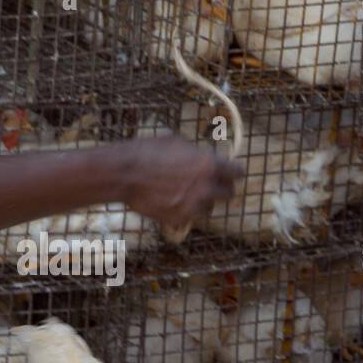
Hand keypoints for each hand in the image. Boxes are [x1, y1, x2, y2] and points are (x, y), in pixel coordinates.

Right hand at [120, 135, 243, 229]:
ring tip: (189, 195)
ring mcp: (193, 205)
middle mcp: (205, 187)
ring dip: (203, 202)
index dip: (233, 172)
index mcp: (208, 164)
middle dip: (222, 189)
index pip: (237, 172)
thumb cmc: (148, 151)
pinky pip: (189, 217)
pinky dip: (184, 212)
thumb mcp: (176, 142)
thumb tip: (201, 156)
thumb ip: (195, 153)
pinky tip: (173, 203)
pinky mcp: (178, 219)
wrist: (125, 173)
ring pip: (209, 208)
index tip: (230, 173)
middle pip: (229, 194)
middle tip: (212, 186)